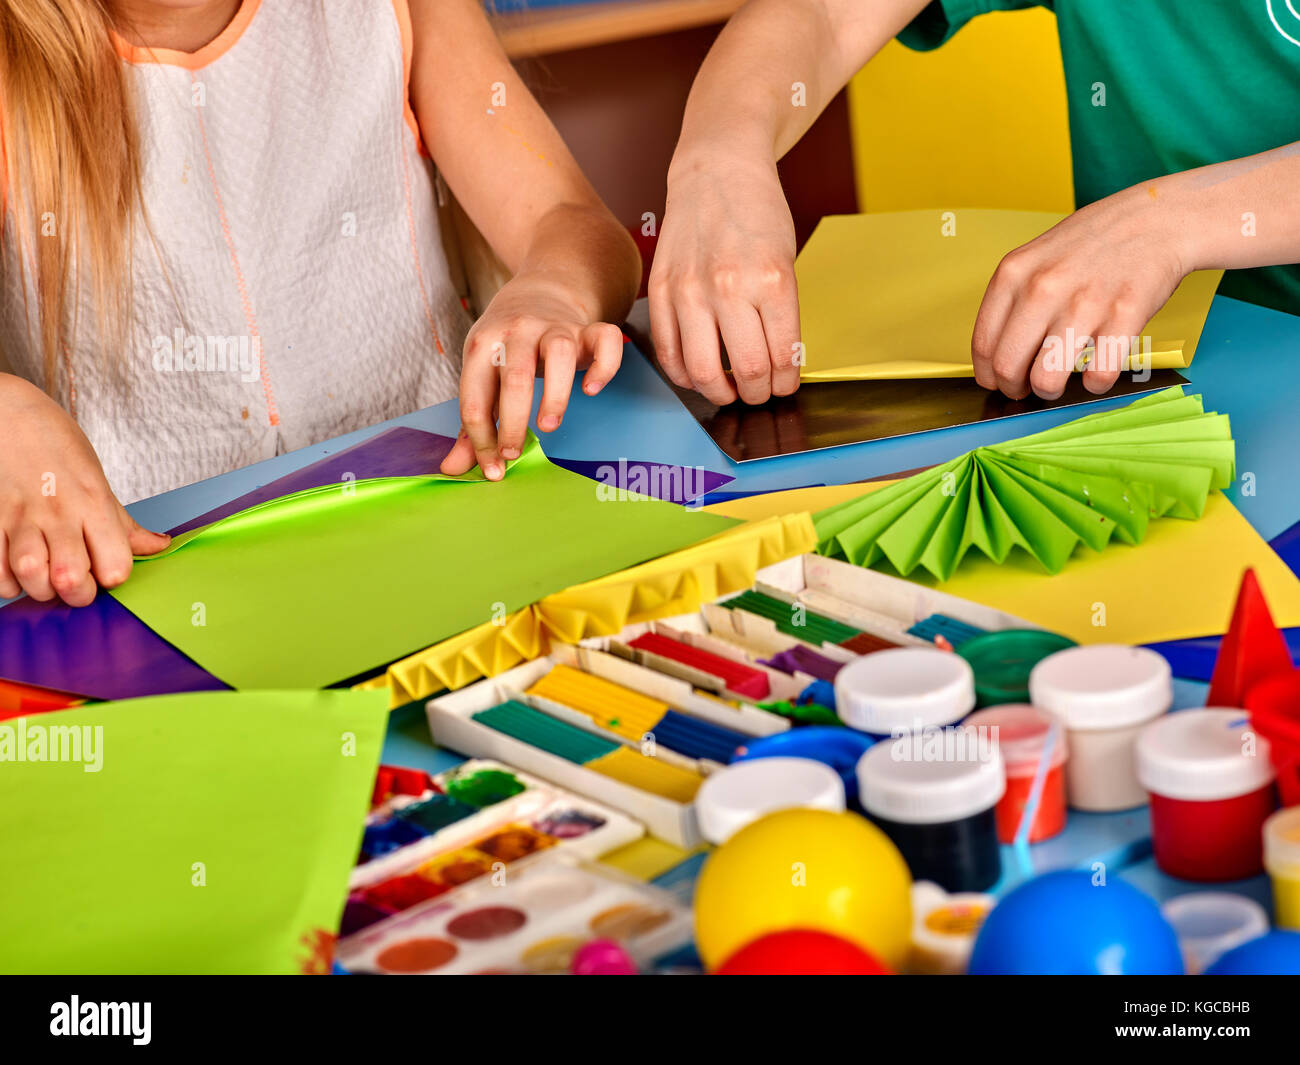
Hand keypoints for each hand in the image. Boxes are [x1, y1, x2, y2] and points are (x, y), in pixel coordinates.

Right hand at [0, 375, 169, 605]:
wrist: (7, 413)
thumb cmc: (56, 446)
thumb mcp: (98, 480)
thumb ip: (124, 523)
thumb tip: (160, 546)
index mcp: (94, 504)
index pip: (115, 565)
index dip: (113, 577)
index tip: (107, 570)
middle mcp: (59, 513)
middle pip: (72, 579)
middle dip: (78, 593)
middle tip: (77, 583)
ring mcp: (21, 518)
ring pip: (32, 576)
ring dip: (40, 587)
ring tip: (46, 577)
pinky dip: (7, 582)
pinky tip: (17, 572)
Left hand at [440, 276, 624, 477]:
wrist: (541, 292)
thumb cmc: (507, 345)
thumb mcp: (481, 374)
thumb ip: (471, 424)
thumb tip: (453, 469)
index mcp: (482, 345)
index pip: (475, 396)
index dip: (481, 440)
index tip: (494, 468)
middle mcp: (517, 331)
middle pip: (515, 376)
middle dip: (512, 422)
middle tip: (513, 453)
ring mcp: (555, 327)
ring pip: (559, 354)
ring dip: (555, 396)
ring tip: (548, 426)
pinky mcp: (588, 329)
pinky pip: (605, 340)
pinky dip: (604, 367)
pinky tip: (591, 390)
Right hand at [649, 155, 801, 405]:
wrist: (716, 171)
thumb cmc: (757, 213)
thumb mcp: (786, 260)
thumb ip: (779, 313)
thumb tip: (775, 366)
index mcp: (773, 280)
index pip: (782, 356)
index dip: (785, 383)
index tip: (783, 385)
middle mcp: (730, 287)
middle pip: (747, 370)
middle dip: (758, 393)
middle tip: (759, 393)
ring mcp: (690, 290)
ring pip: (703, 370)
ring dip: (721, 393)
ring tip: (729, 391)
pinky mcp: (661, 290)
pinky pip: (668, 351)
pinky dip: (684, 375)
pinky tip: (696, 375)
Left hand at [971, 186, 1192, 399]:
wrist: (1157, 219)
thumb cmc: (1094, 243)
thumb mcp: (1036, 258)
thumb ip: (1013, 300)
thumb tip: (996, 356)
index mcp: (1013, 273)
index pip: (983, 345)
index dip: (988, 374)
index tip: (997, 381)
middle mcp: (1043, 288)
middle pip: (1007, 368)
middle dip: (1014, 389)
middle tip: (1026, 387)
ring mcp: (1084, 303)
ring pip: (1046, 380)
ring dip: (1050, 392)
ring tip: (1059, 381)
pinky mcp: (1124, 316)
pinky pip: (1098, 376)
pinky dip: (1095, 384)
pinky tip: (1096, 369)